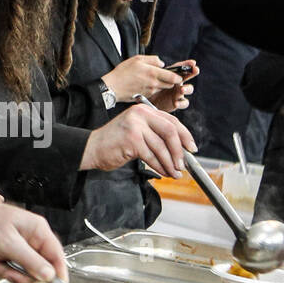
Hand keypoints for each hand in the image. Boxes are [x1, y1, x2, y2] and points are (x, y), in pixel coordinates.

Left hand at [0, 200, 67, 282]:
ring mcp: (21, 249)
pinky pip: (9, 272)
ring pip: (21, 274)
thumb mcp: (9, 243)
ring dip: (4, 270)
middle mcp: (32, 241)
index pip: (56, 256)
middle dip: (18, 272)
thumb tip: (49, 275)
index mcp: (38, 231)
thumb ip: (31, 260)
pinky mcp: (10, 256)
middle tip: (5, 265)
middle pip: (38, 270)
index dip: (60, 276)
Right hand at [81, 104, 195, 176]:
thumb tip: (180, 149)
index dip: (185, 135)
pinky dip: (160, 166)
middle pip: (170, 131)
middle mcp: (140, 114)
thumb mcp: (137, 132)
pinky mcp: (132, 140)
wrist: (92, 148)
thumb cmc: (115, 143)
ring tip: (174, 173)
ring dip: (170, 162)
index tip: (191, 148)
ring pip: (161, 146)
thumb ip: (155, 135)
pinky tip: (163, 172)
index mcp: (144, 110)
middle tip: (184, 164)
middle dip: (180, 150)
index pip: (171, 121)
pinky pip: (152, 156)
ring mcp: (136, 126)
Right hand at [102, 54, 182, 100]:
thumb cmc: (123, 72)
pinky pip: (154, 92)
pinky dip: (153, 89)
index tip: (178, 74)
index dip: (178, 76)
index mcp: (153, 73)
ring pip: (162, 88)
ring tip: (153, 79)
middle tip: (167, 76)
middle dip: (171, 80)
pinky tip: (145, 84)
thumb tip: (162, 64)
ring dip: (162, 84)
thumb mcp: (137, 59)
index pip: (173, 77)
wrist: (112, 87)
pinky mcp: (146, 97)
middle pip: (170, 84)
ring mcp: (150, 91)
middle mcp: (153, 84)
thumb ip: (153, 59)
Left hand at [147, 60, 198, 111]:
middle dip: (193, 72)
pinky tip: (176, 102)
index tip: (193, 63)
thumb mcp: (153, 79)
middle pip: (189, 76)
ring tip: (182, 89)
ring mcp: (180, 93)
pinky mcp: (178, 102)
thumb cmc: (152, 88)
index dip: (188, 64)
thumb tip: (159, 64)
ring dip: (187, 88)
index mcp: (173, 75)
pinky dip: (181, 103)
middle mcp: (179, 82)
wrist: (149, 102)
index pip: (181, 67)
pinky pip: (184, 103)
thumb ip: (156, 73)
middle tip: (195, 70)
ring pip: (189, 89)